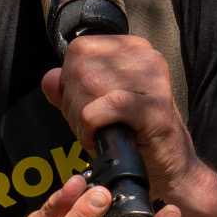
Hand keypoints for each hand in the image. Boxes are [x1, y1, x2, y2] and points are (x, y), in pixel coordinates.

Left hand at [41, 35, 200, 201]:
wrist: (167, 167)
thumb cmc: (132, 135)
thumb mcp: (94, 106)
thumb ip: (70, 90)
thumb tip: (49, 79)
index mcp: (132, 49)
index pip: (79, 49)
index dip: (68, 79)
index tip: (79, 104)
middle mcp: (147, 58)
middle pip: (82, 68)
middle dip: (72, 104)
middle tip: (86, 126)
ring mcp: (154, 80)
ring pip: (90, 85)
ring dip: (81, 118)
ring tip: (94, 133)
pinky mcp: (155, 107)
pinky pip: (108, 105)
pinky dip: (92, 126)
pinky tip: (98, 140)